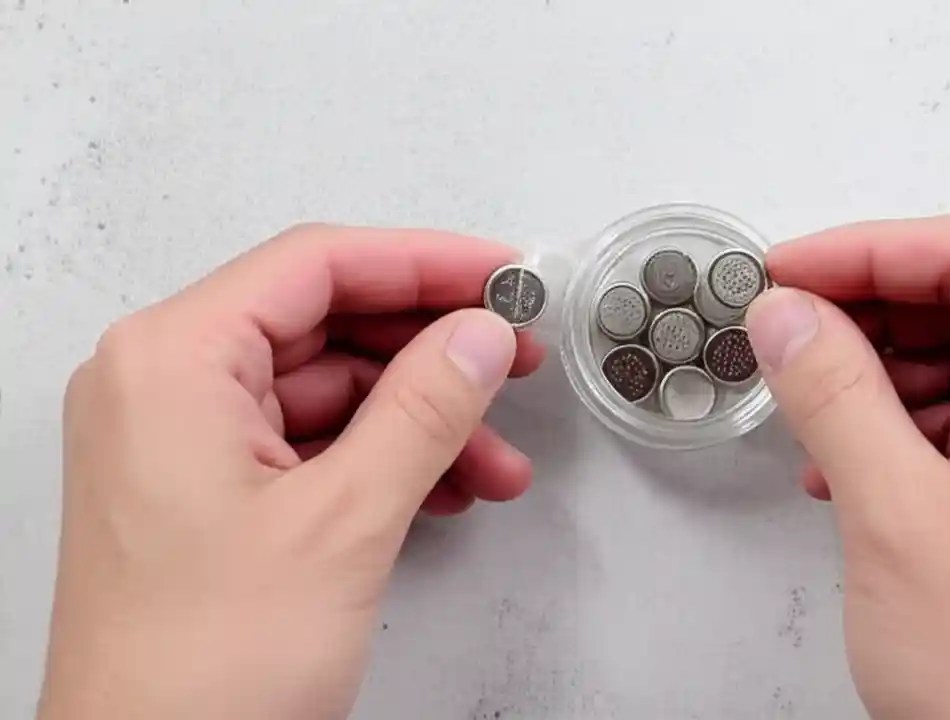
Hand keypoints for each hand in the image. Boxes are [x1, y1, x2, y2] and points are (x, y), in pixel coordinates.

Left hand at [39, 225, 544, 719]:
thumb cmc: (198, 677)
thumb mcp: (343, 523)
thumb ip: (423, 411)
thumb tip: (477, 336)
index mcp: (172, 363)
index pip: (318, 265)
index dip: (425, 262)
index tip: (502, 274)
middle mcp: (164, 387)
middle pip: (324, 323)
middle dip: (431, 349)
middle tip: (514, 354)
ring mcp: (180, 442)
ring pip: (327, 391)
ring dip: (419, 420)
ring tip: (494, 460)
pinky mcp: (205, 492)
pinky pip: (309, 443)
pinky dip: (381, 460)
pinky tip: (443, 490)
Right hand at [746, 212, 949, 718]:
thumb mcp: (895, 518)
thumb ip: (832, 391)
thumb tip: (786, 312)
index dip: (864, 252)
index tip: (786, 272)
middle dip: (875, 318)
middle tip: (787, 336)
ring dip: (896, 378)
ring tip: (819, 421)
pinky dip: (931, 423)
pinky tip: (863, 460)